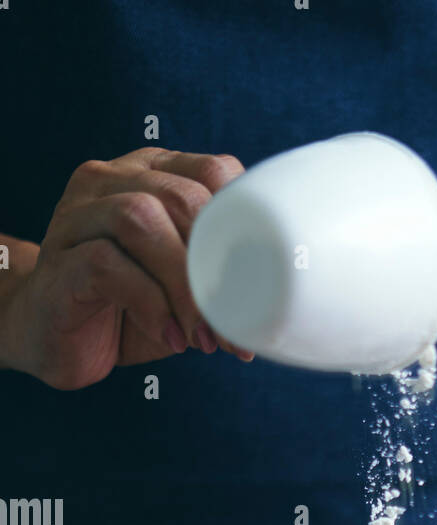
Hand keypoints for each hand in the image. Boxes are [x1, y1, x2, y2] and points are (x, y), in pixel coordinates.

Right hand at [1, 148, 251, 388]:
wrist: (54, 335)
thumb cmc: (128, 308)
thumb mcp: (185, 286)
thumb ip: (221, 274)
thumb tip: (279, 302)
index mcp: (152, 175)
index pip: (213, 171)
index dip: (247, 224)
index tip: (265, 281)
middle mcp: (111, 182)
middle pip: (180, 195)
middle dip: (217, 265)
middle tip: (234, 321)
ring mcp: (78, 215)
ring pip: (141, 220)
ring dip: (183, 284)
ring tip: (202, 337)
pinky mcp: (59, 258)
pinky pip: (108, 264)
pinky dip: (150, 306)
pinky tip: (170, 338)